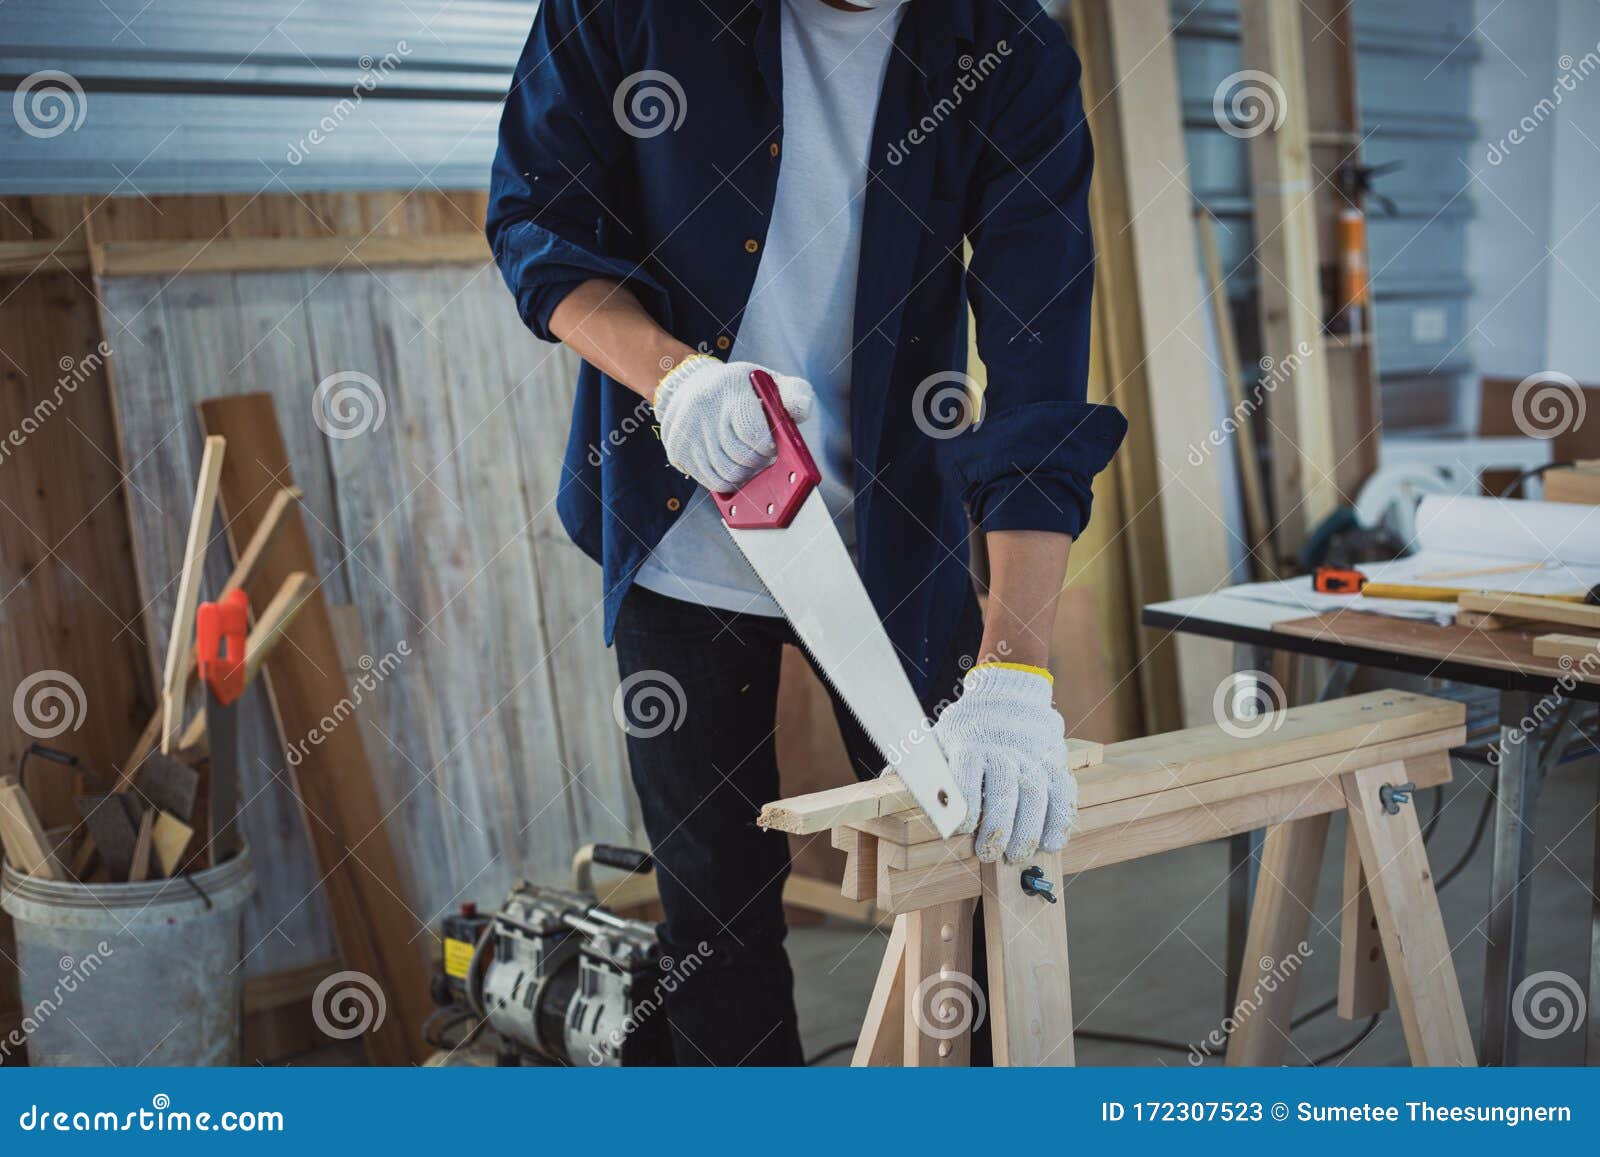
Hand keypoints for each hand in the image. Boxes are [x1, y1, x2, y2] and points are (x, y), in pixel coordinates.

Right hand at [653, 356, 813, 492]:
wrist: (691, 384)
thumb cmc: (741, 388)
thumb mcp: (769, 382)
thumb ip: (795, 394)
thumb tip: (800, 412)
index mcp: (730, 388)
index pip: (753, 433)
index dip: (767, 446)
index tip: (771, 444)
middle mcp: (704, 408)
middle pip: (740, 457)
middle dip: (757, 462)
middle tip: (760, 454)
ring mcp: (687, 430)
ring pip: (726, 474)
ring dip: (744, 475)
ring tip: (747, 459)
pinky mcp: (678, 449)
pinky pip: (710, 482)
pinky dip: (726, 481)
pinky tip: (730, 466)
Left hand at [931, 663, 1075, 862]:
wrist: (1010, 695)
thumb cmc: (967, 727)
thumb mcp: (939, 737)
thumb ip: (919, 763)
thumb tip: (883, 783)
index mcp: (970, 741)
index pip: (969, 771)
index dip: (967, 802)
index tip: (962, 828)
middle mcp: (1004, 747)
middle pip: (1006, 786)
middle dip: (1000, 825)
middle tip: (991, 853)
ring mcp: (1033, 755)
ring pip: (1037, 793)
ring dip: (1029, 829)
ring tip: (1018, 855)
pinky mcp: (1055, 763)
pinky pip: (1063, 792)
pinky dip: (1059, 820)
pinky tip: (1049, 843)